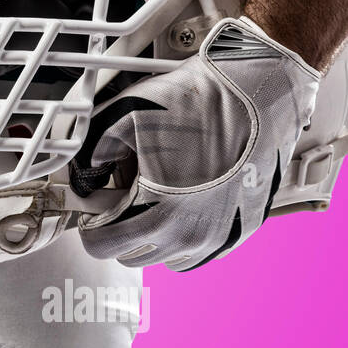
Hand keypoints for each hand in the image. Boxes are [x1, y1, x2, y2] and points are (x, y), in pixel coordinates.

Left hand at [73, 17, 319, 271]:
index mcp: (160, 213)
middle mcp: (191, 235)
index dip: (90, 225)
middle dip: (119, 226)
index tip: (93, 208)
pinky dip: (182, 235)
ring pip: (164, 256)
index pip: (103, 245)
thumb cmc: (201, 101)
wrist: (259, 91)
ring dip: (151, 233)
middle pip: (131, 253)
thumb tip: (88, 172)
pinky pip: (197, 251)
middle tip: (123, 193)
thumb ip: (97, 149)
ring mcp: (218, 237)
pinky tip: (182, 201)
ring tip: (156, 193)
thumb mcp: (128, 115)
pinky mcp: (238, 232)